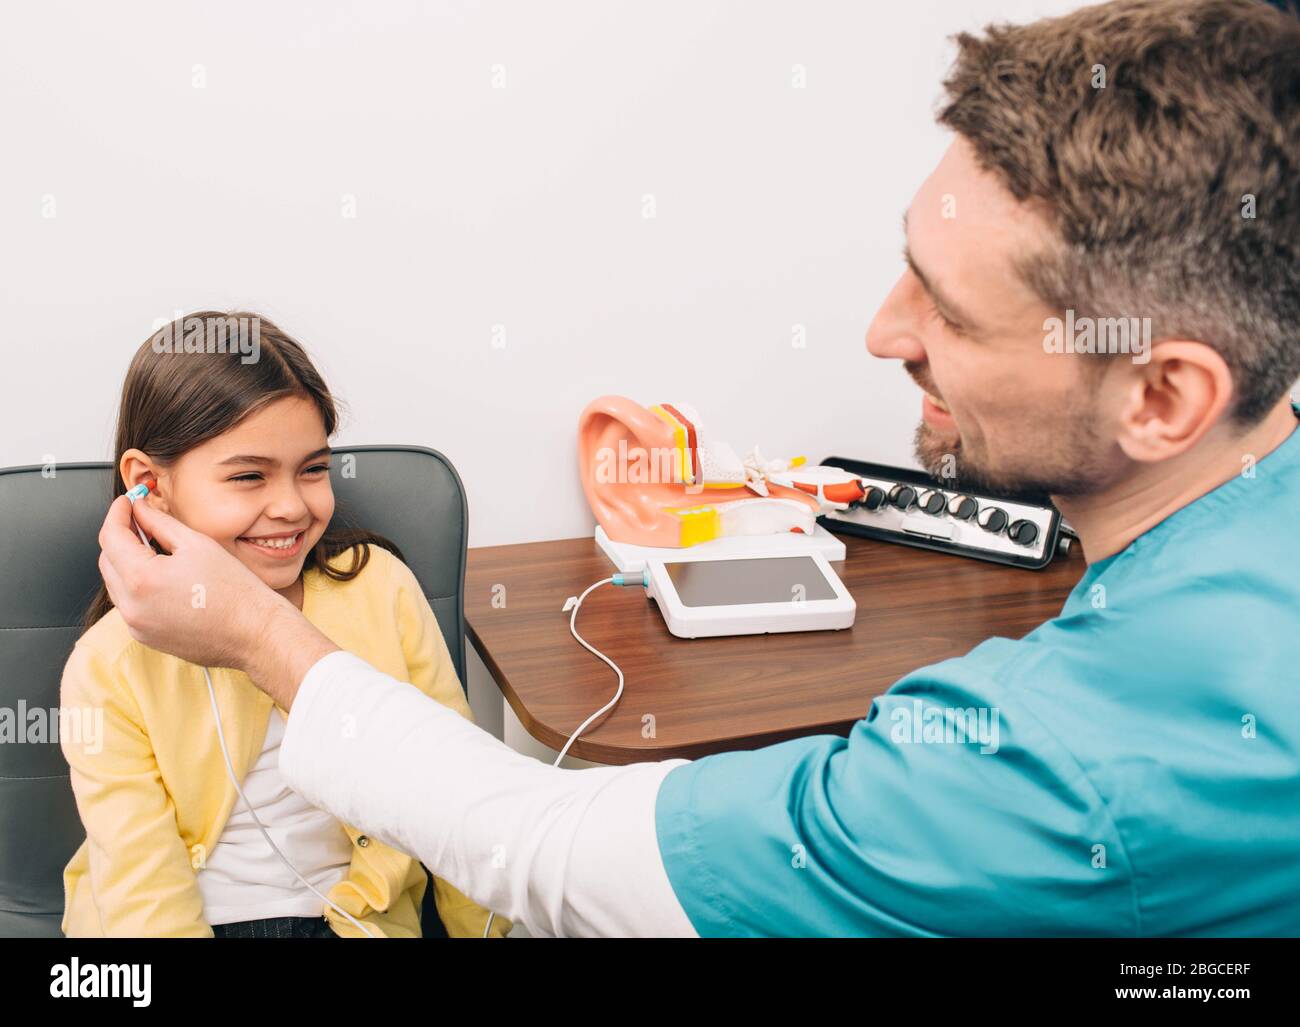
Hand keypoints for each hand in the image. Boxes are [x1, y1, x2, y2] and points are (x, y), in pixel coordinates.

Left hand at [97, 495, 337, 706]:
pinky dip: (137, 586)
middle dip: (119, 536)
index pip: (111, 537)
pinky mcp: (145, 637)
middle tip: (139, 519)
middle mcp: (131, 606)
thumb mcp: (196, 544)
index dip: (118, 513)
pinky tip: (161, 576)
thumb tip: (140, 509)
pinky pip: (130, 604)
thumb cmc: (234, 590)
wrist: (254, 633)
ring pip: (116, 584)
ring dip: (127, 562)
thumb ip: (160, 522)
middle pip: (107, 561)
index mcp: (142, 579)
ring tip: (152, 547)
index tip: (127, 501)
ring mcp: (136, 625)